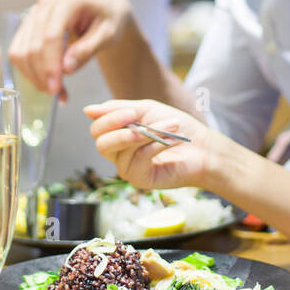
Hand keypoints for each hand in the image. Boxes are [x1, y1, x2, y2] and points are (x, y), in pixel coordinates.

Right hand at [8, 0, 133, 99]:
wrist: (105, 11)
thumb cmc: (110, 20)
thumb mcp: (109, 34)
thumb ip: (88, 49)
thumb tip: (66, 68)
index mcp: (68, 0)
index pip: (51, 35)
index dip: (50, 64)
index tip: (55, 88)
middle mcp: (46, 3)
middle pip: (33, 45)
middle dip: (42, 75)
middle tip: (58, 94)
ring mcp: (34, 13)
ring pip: (21, 50)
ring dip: (34, 76)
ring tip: (56, 91)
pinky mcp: (28, 24)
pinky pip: (18, 51)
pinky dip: (29, 70)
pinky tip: (46, 81)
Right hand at [84, 99, 222, 192]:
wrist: (203, 148)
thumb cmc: (176, 127)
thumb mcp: (145, 110)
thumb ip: (117, 109)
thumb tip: (86, 110)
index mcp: (117, 136)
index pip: (98, 129)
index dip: (109, 118)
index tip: (131, 110)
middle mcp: (119, 155)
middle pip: (101, 143)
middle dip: (119, 128)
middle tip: (138, 117)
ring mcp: (128, 169)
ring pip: (121, 150)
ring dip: (147, 133)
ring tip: (170, 125)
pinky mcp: (140, 180)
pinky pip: (139, 159)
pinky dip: (156, 145)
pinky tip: (172, 140)